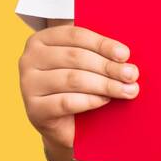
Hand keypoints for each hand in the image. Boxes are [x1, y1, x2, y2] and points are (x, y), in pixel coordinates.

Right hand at [17, 22, 139, 149]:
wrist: (67, 125)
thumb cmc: (81, 86)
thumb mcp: (88, 64)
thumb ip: (100, 54)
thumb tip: (125, 56)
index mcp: (42, 40)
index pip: (75, 35)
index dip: (103, 44)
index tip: (125, 55)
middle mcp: (29, 59)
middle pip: (75, 57)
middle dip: (108, 67)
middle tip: (132, 75)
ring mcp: (28, 85)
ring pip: (73, 79)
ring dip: (105, 84)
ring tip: (126, 90)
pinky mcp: (34, 110)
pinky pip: (66, 102)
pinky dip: (90, 100)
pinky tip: (105, 100)